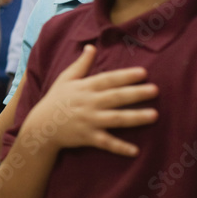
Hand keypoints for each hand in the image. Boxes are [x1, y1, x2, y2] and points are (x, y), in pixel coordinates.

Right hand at [21, 45, 157, 156]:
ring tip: (154, 115)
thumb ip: (81, 64)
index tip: (143, 73)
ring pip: (115, 119)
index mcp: (84, 88)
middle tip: (155, 90)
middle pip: (115, 97)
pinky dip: (120, 147)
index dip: (125, 76)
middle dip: (136, 94)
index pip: (108, 79)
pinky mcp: (87, 137)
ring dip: (135, 118)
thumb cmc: (55, 100)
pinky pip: (106, 143)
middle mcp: (88, 103)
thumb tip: (91, 47)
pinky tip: (135, 151)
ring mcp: (89, 121)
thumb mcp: (65, 79)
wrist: (41, 126)